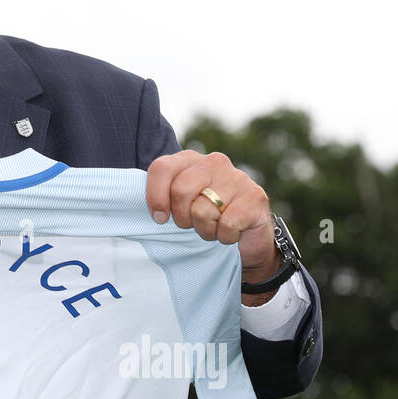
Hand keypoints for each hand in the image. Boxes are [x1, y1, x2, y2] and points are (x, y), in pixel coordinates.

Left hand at [145, 150, 281, 302]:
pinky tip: (232, 232)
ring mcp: (237, 177)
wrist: (248, 239)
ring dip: (206, 230)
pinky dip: (225, 237)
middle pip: (181, 190)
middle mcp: (214, 162)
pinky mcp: (255, 196)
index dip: (155, 196)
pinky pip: (227, 224)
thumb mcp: (180, 206)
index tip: (160, 218)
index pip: (161, 168)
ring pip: (203, 211)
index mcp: (189, 160)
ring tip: (214, 227)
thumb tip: (142, 208)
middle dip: (183, 218)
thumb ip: (162, 198)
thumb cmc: (206, 220)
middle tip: (193, 224)